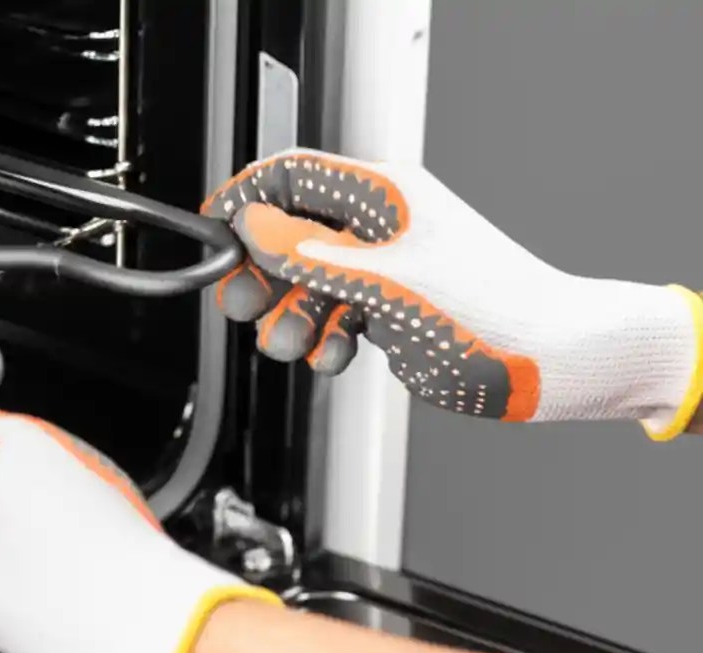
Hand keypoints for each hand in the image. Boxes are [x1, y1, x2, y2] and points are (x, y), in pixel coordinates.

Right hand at [204, 148, 702, 437]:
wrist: (552, 361)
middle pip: (290, 232)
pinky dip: (322, 336)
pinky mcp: (391, 306)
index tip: (215, 235)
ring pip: (307, 279)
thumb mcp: (384, 282)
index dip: (246, 200)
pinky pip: (334, 313)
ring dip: (290, 315)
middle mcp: (381, 226)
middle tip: (243, 304)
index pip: (293, 175)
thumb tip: (253, 224)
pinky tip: (333, 355)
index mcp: (383, 196)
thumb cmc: (491, 314)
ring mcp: (385, 267)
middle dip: (260, 272)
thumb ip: (310, 253)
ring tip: (295, 343)